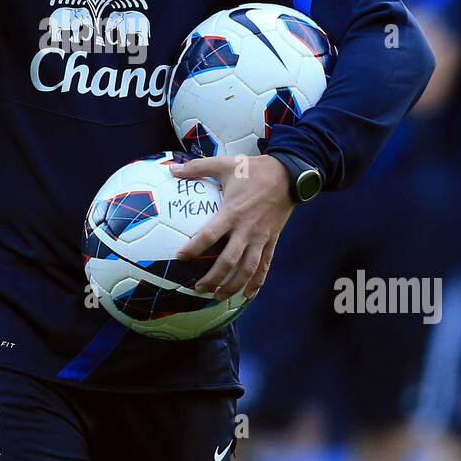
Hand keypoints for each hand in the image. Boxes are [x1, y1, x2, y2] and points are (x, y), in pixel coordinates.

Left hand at [169, 155, 295, 300]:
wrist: (289, 174)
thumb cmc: (254, 170)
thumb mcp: (225, 164)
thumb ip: (197, 167)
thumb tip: (172, 169)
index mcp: (233, 212)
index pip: (209, 235)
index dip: (193, 248)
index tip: (180, 257)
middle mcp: (247, 230)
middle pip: (229, 261)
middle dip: (213, 278)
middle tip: (198, 288)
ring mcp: (261, 237)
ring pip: (247, 269)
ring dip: (233, 285)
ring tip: (218, 296)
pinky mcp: (272, 240)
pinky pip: (265, 266)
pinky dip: (257, 283)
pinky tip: (247, 295)